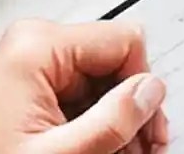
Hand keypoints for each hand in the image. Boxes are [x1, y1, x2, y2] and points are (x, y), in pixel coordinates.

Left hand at [0, 20, 169, 153]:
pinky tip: (103, 147)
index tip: (143, 122)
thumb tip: (149, 90)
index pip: (123, 40)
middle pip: (116, 63)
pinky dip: (101, 124)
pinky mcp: (36, 86)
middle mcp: (34, 46)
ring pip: (106, 83)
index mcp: (36, 47)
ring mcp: (35, 66)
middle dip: (132, 107)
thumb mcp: (61, 152)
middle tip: (142, 146)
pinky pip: (87, 96)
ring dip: (121, 120)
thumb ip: (111, 120)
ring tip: (122, 151)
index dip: (140, 85)